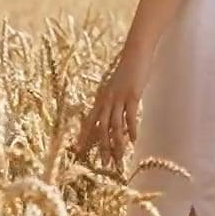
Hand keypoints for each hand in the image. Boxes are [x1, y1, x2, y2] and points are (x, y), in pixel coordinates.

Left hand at [73, 45, 154, 166]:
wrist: (136, 51)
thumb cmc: (128, 69)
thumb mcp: (116, 86)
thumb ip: (113, 101)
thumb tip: (114, 117)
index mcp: (101, 98)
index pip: (89, 121)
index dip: (84, 136)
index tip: (78, 152)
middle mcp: (106, 99)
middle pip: (101, 128)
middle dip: (102, 147)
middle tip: (105, 164)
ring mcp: (118, 97)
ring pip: (114, 126)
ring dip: (117, 144)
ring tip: (119, 159)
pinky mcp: (132, 94)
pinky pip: (130, 116)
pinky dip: (131, 130)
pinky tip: (134, 140)